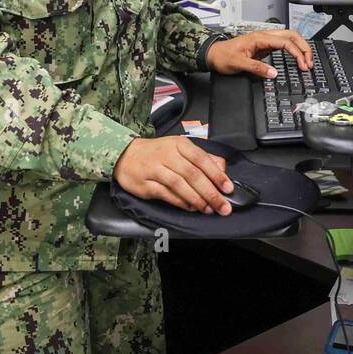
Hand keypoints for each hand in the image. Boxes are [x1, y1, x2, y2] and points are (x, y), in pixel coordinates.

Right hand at [112, 136, 235, 214]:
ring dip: (197, 199)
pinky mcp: (145, 184)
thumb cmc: (157, 152)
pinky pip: (166, 194)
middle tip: (223, 206)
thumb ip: (202, 157)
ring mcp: (155, 169)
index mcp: (179, 144)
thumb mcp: (179, 148)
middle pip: (193, 175)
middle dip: (210, 192)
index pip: (202, 159)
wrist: (124, 154)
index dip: (216, 175)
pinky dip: (180, 202)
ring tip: (208, 209)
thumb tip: (222, 168)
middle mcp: (167, 155)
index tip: (228, 189)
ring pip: (180, 185)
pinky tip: (190, 207)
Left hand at [205, 29, 312, 78]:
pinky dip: (293, 51)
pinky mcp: (265, 47)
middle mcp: (264, 36)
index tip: (303, 65)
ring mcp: (265, 41)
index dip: (297, 53)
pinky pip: (284, 45)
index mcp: (260, 38)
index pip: (285, 42)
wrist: (213, 55)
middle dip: (304, 47)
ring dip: (300, 48)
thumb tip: (273, 73)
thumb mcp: (238, 63)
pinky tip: (297, 59)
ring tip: (306, 61)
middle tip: (310, 62)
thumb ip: (257, 68)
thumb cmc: (223, 56)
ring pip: (289, 38)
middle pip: (292, 35)